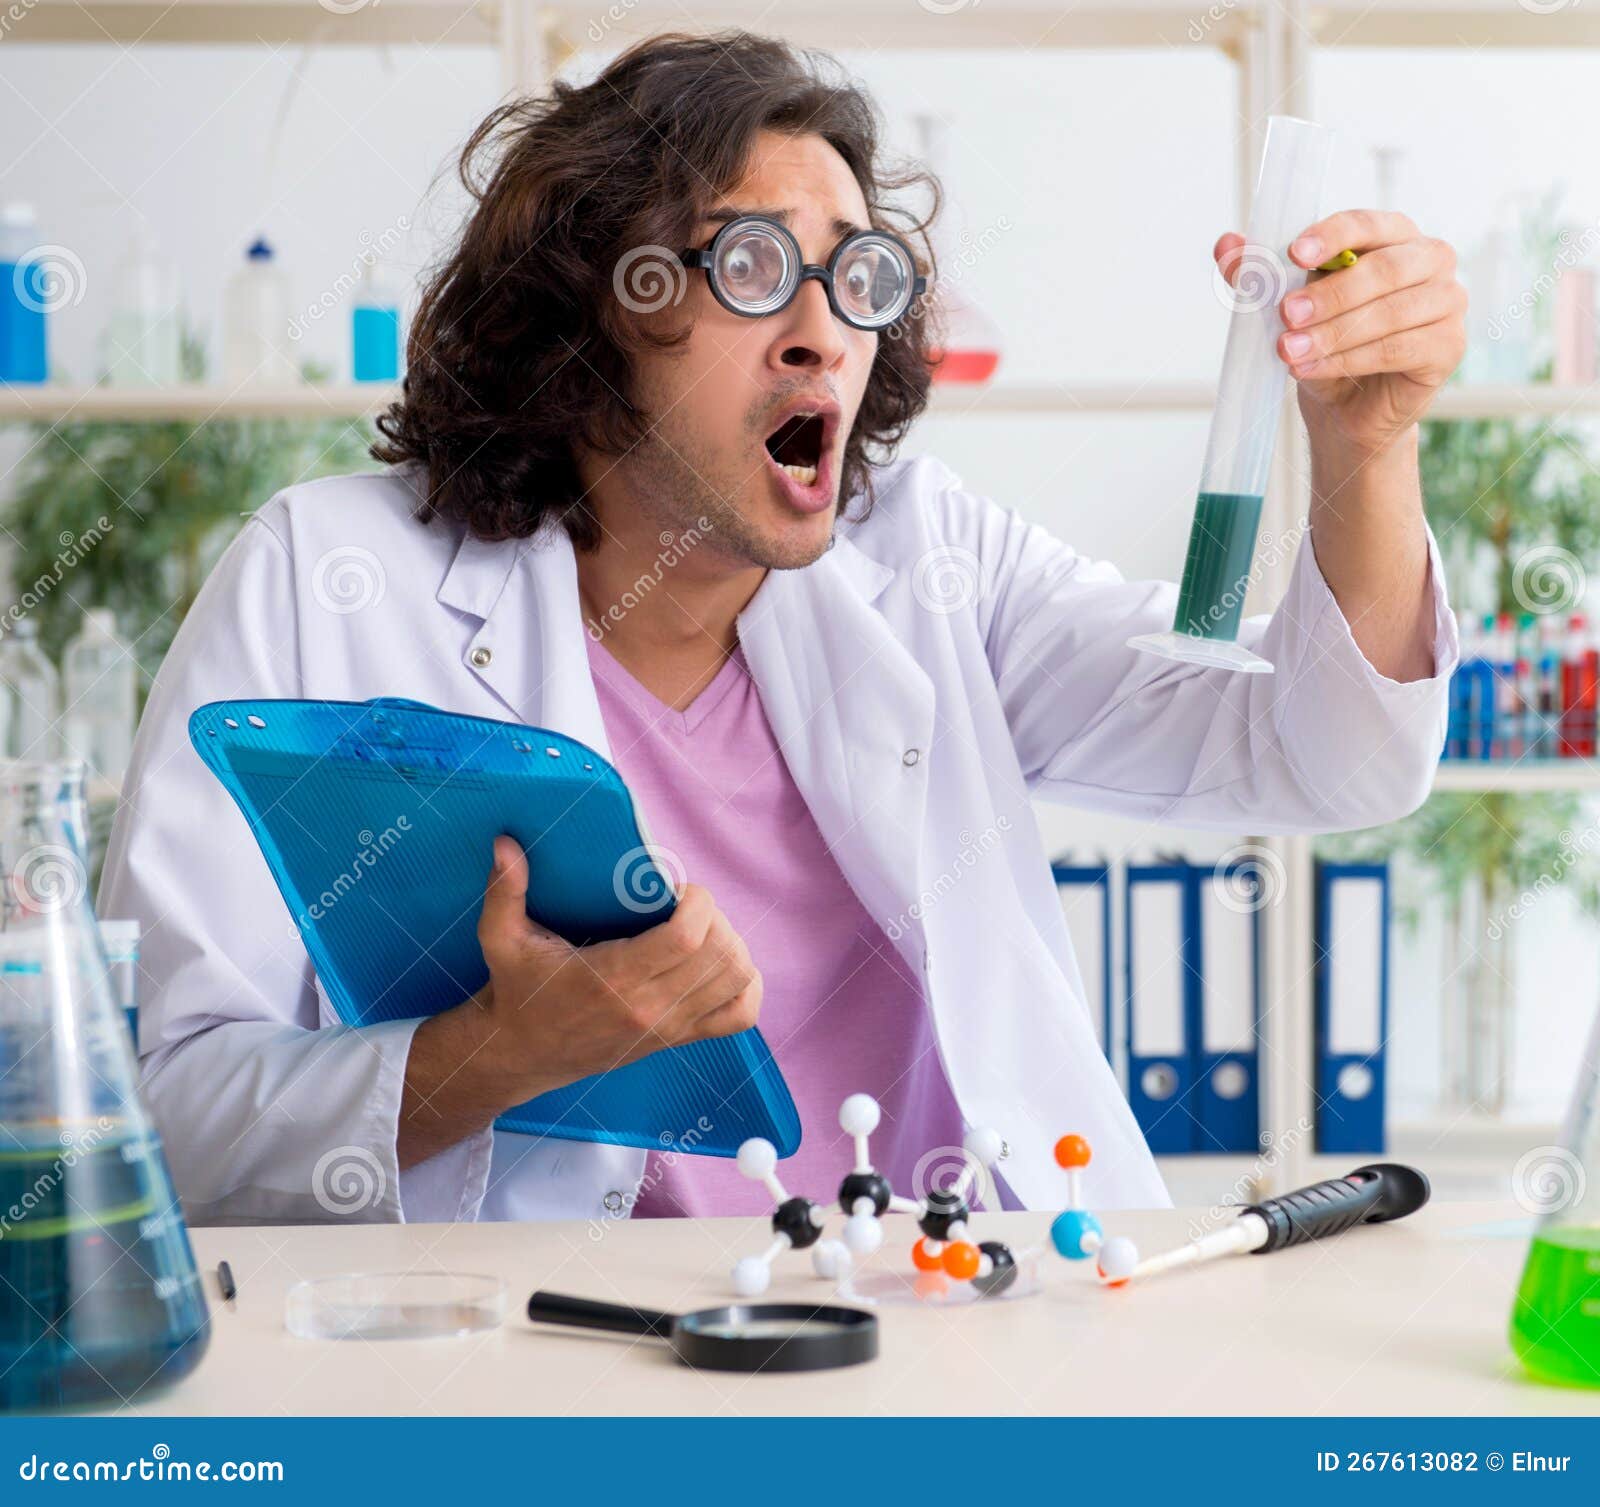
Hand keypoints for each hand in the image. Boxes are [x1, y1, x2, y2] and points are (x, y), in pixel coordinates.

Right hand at [468, 835, 762, 1101]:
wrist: (521, 1054)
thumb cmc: (517, 990)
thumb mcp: (501, 939)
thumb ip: (504, 891)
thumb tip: (504, 843)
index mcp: (613, 979)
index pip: (687, 937)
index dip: (697, 902)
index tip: (676, 888)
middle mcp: (650, 1008)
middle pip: (721, 955)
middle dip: (715, 917)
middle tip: (686, 905)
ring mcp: (669, 1029)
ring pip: (736, 980)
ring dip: (732, 944)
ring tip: (702, 929)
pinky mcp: (678, 1040)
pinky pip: (739, 1016)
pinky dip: (744, 985)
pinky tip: (720, 964)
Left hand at [1213, 211, 1466, 459]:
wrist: (1347, 409)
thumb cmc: (1326, 345)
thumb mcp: (1288, 310)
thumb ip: (1259, 277)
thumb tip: (1225, 244)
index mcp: (1394, 236)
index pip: (1367, 223)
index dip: (1331, 235)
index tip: (1293, 254)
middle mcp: (1430, 261)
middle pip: (1384, 268)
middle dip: (1330, 294)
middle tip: (1286, 316)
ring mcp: (1448, 302)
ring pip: (1390, 312)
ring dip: (1334, 333)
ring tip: (1290, 351)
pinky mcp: (1448, 346)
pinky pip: (1397, 348)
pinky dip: (1349, 359)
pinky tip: (1313, 369)